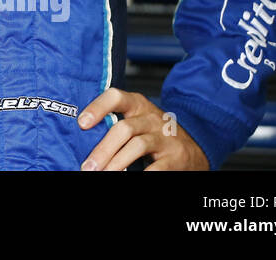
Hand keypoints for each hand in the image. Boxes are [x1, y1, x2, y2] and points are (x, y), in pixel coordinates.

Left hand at [77, 88, 209, 170]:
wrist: (193, 150)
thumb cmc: (154, 134)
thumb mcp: (136, 121)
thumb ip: (115, 124)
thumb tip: (83, 139)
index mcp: (138, 105)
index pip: (116, 97)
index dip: (97, 107)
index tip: (82, 123)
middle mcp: (152, 118)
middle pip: (124, 128)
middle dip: (103, 149)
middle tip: (88, 166)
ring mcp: (165, 137)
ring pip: (137, 146)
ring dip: (116, 163)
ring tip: (102, 174)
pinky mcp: (175, 157)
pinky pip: (156, 167)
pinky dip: (140, 174)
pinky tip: (126, 178)